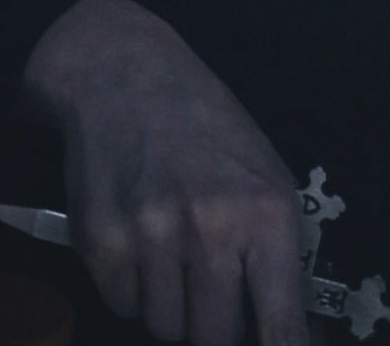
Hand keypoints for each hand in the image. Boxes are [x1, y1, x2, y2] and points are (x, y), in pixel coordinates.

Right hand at [24, 0, 306, 345]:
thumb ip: (277, 250)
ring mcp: (155, 235)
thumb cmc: (203, 124)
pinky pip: (122, 304)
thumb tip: (286, 330)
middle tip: (206, 281)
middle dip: (213, 323)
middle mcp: (214, 226)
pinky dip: (129, 283)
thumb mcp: (262, 171)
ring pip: (166, 327)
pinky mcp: (103, 240)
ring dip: (168, 302)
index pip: (281, 324)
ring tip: (168, 244)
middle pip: (216, 339)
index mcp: (267, 212)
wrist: (123, 71)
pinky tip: (136, 233)